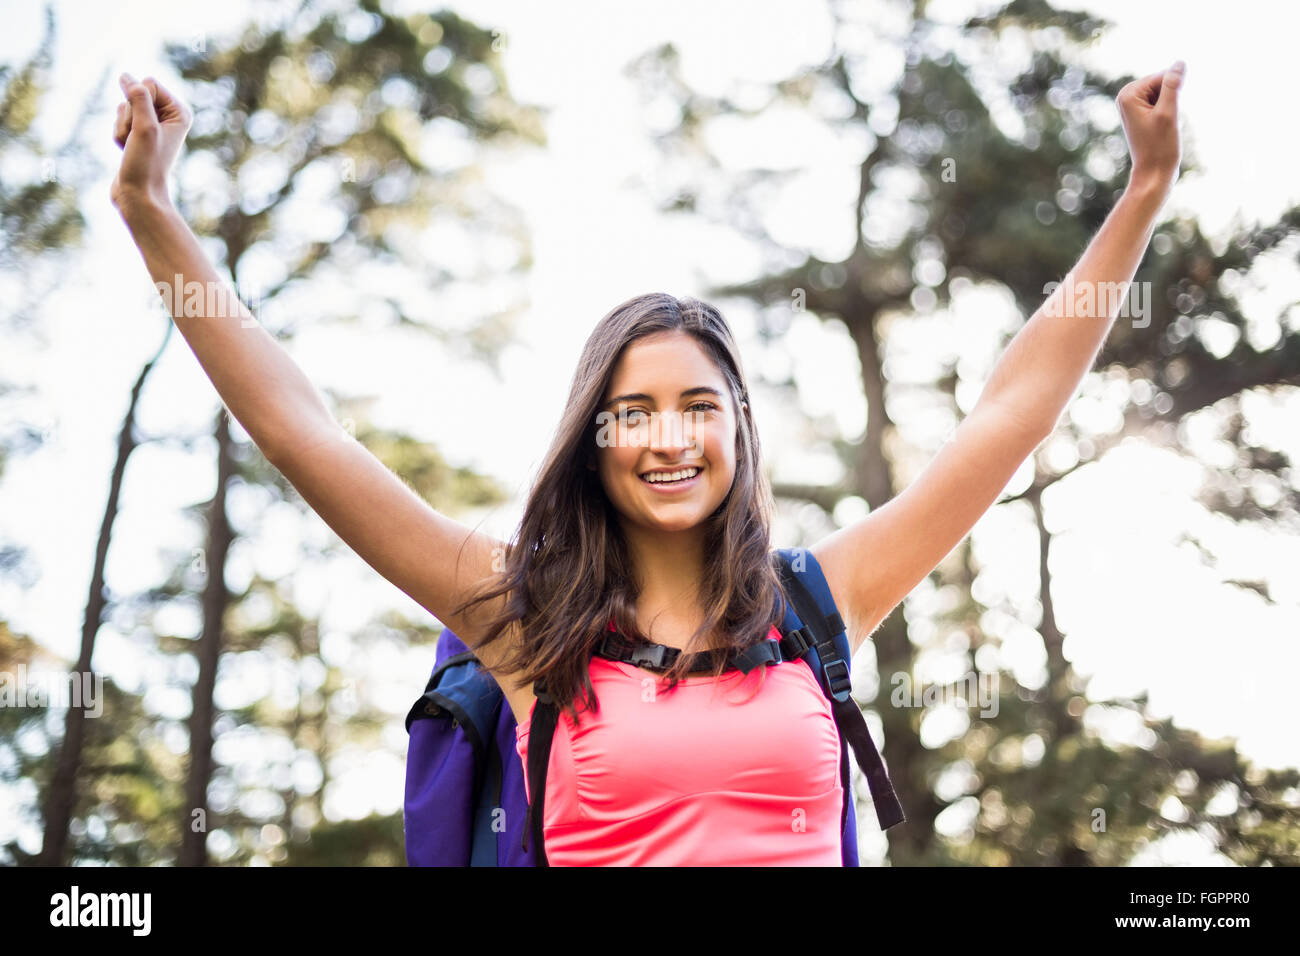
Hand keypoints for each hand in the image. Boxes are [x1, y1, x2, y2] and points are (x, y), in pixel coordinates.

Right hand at [111, 72, 192, 218]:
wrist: (138, 194)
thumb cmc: (146, 163)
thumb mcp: (144, 126)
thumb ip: (138, 97)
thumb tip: (127, 76)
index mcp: (179, 112)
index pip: (148, 83)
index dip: (139, 102)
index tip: (146, 127)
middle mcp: (169, 116)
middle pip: (134, 94)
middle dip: (129, 116)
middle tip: (137, 140)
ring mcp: (153, 125)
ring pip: (124, 107)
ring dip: (122, 127)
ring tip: (132, 147)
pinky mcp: (138, 133)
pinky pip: (119, 120)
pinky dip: (118, 135)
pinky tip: (126, 151)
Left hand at [1116, 60, 1184, 196]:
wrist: (1154, 173)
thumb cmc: (1160, 146)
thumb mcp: (1168, 113)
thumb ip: (1173, 85)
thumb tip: (1179, 62)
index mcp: (1128, 94)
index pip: (1164, 76)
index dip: (1173, 95)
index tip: (1162, 117)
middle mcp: (1127, 96)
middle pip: (1164, 83)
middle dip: (1172, 100)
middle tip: (1163, 123)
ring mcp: (1134, 105)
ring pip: (1167, 93)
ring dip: (1172, 107)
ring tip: (1162, 127)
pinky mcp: (1142, 113)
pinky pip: (1164, 103)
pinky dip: (1170, 113)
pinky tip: (1164, 128)